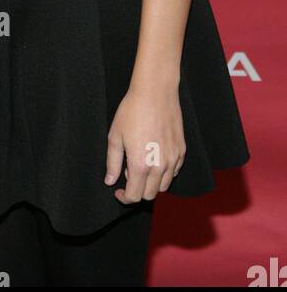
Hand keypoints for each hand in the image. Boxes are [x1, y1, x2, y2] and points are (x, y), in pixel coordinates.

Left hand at [105, 83, 185, 202]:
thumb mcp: (115, 136)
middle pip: (150, 195)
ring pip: (163, 186)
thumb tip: (110, 181)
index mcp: (140, 165)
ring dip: (151, 183)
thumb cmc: (132, 112)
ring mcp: (173, 160)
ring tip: (141, 163)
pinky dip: (163, 173)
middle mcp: (159, 167)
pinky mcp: (181, 152)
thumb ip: (113, 163)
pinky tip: (154, 157)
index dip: (125, 197)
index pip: (135, 196)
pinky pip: (173, 172)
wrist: (155, 93)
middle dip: (137, 190)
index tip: (118, 191)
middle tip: (128, 173)